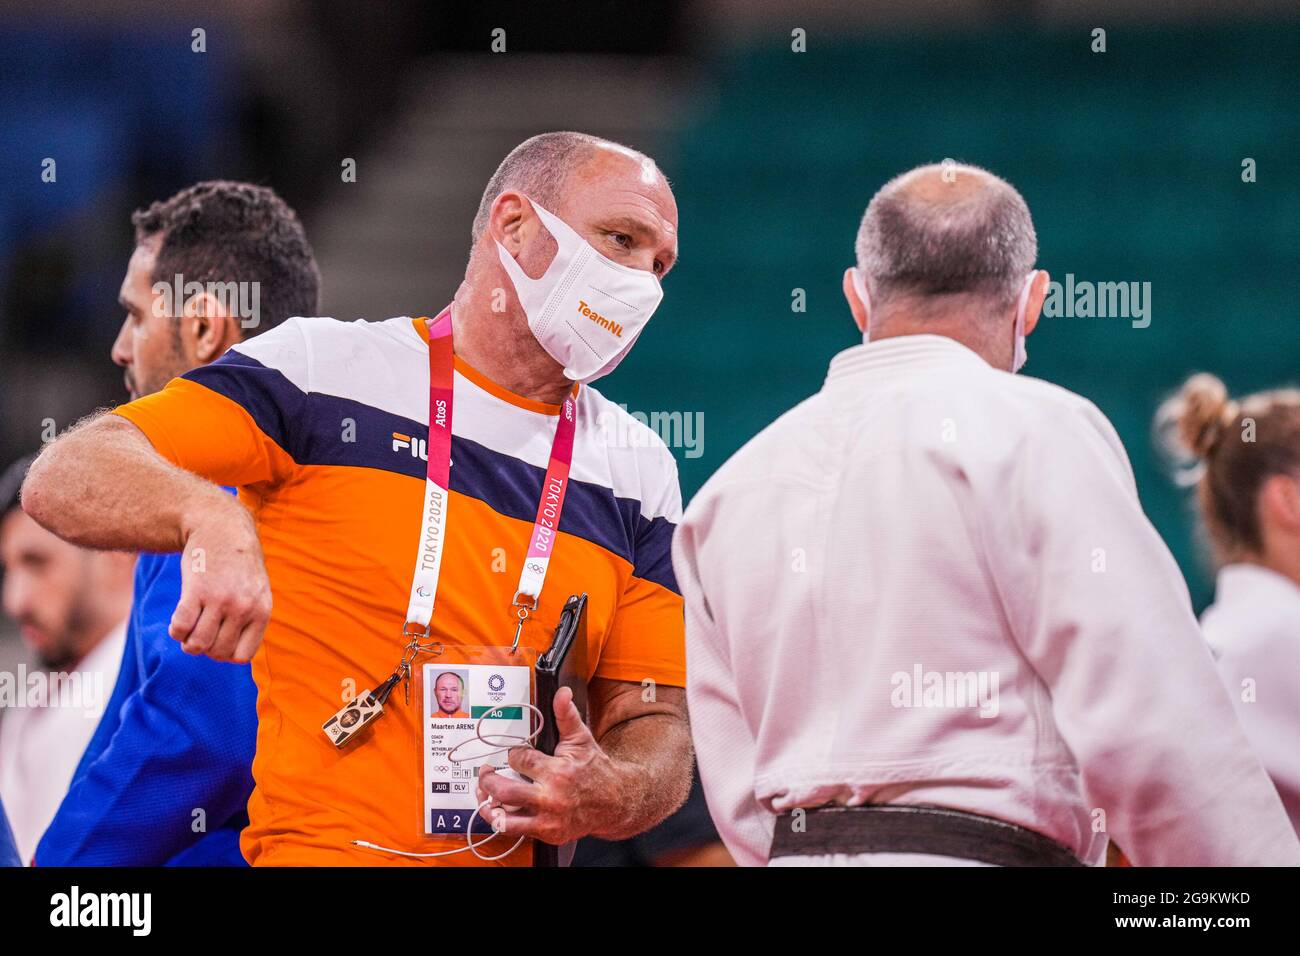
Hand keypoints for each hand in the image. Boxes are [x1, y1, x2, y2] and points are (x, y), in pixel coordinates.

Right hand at [169, 502, 271, 661]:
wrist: (221, 527)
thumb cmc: (238, 565)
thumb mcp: (257, 590)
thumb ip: (251, 620)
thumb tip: (232, 658)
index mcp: (262, 611)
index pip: (242, 656)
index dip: (225, 655)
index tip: (218, 641)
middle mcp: (243, 607)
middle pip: (217, 653)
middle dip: (205, 648)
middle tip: (201, 632)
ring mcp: (220, 600)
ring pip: (197, 645)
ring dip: (188, 642)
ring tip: (190, 627)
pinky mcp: (196, 591)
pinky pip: (180, 628)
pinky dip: (176, 630)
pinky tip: (179, 619)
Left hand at [476, 686, 630, 844]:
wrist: (615, 802)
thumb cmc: (595, 769)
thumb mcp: (582, 739)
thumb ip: (567, 715)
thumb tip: (562, 693)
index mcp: (557, 772)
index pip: (519, 759)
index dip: (512, 754)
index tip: (514, 753)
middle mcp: (551, 798)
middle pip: (504, 791)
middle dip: (488, 780)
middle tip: (486, 772)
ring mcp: (548, 820)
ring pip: (505, 818)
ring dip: (489, 806)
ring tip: (484, 794)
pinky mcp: (548, 833)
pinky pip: (516, 831)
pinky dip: (503, 821)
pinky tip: (499, 810)